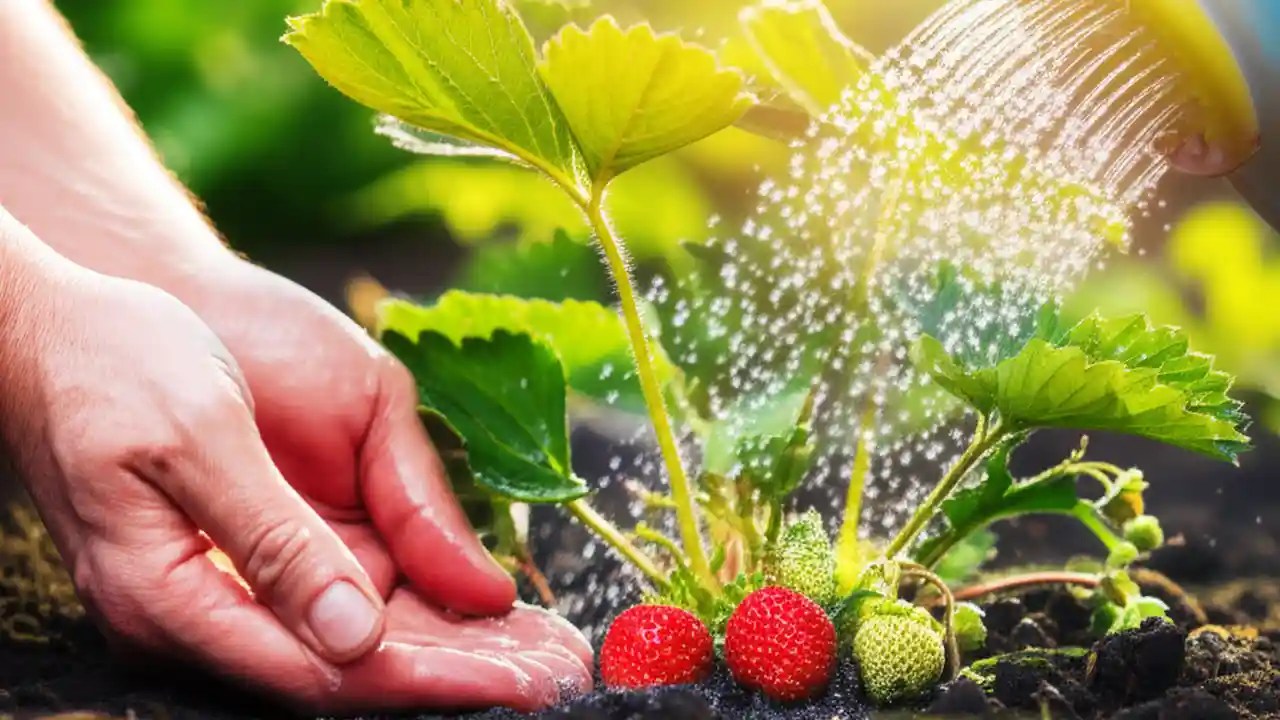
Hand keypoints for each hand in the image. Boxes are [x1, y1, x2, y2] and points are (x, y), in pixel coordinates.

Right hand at [0, 247, 588, 711]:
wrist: (63, 325)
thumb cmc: (117, 363)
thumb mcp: (200, 437)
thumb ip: (279, 541)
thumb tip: (363, 636)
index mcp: (174, 597)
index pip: (326, 671)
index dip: (431, 681)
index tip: (520, 682)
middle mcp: (205, 612)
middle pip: (353, 669)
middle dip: (462, 673)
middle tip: (561, 674)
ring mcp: (230, 586)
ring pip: (360, 638)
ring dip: (453, 645)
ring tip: (545, 650)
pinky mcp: (254, 556)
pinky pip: (348, 595)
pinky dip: (421, 603)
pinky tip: (483, 609)